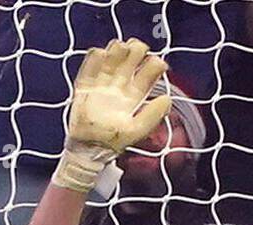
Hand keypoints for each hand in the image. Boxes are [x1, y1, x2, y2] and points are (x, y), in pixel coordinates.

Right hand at [53, 39, 170, 192]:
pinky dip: (94, 58)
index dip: (154, 65)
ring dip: (117, 50)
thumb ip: (152, 116)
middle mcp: (119, 87)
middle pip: (130, 61)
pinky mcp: (85, 86)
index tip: (158, 62)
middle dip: (136, 51)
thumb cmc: (113, 141)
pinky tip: (100, 53)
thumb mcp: (136, 131)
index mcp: (134, 96)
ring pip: (111, 59)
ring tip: (120, 47)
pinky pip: (89, 67)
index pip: (147, 75)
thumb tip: (167, 99)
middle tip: (137, 47)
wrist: (88, 149)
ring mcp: (102, 84)